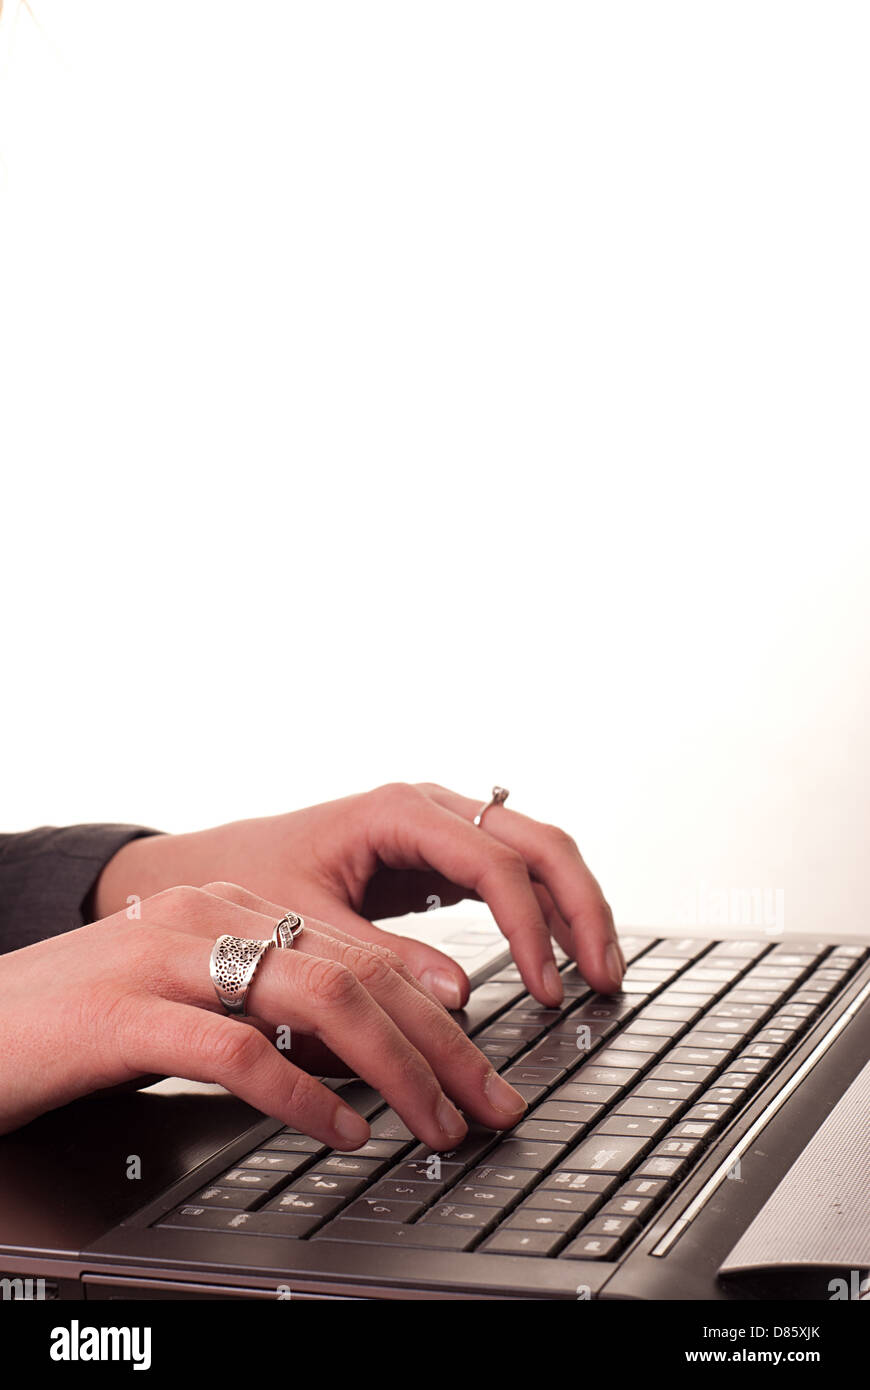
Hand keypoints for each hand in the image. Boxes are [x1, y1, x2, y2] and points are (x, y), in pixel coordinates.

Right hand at [0, 881, 526, 1140]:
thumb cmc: (76, 1021)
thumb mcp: (184, 1000)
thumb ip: (264, 1009)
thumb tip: (360, 1053)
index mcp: (228, 910)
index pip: (358, 954)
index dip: (434, 1013)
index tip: (481, 1067)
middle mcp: (206, 919)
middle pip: (357, 975)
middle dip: (440, 1045)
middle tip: (489, 1102)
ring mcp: (165, 959)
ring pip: (317, 1001)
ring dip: (395, 1070)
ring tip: (438, 1122)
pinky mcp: (125, 1014)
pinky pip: (239, 1052)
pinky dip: (305, 1095)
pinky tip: (345, 1129)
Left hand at [94, 783, 622, 1008]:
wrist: (217, 867)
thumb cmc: (251, 882)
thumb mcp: (307, 926)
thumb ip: (381, 961)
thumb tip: (459, 999)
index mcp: (399, 811)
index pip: (494, 862)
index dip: (530, 927)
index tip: (545, 991)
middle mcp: (431, 809)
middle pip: (539, 842)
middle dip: (581, 907)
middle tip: (604, 976)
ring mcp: (442, 828)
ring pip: (538, 853)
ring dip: (576, 908)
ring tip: (600, 972)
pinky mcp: (441, 856)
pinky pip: (513, 875)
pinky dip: (545, 914)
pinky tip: (559, 958)